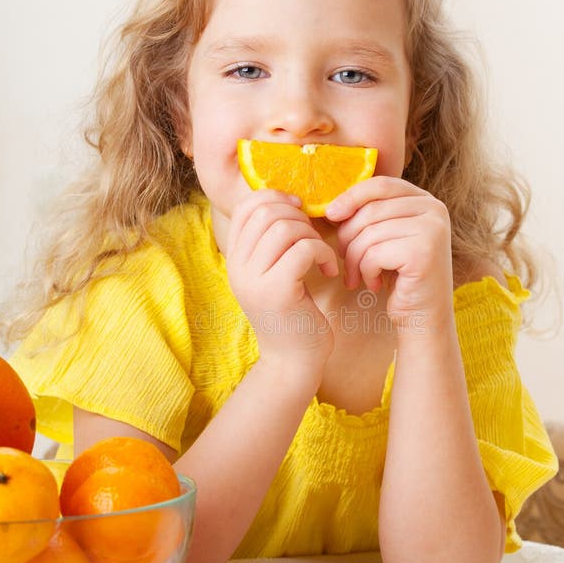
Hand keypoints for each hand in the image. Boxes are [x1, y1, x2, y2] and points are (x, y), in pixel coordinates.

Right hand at [227, 190, 338, 367]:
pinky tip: (328, 272)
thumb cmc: (294, 314)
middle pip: (266, 211)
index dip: (277, 199)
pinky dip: (324, 254)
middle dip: (299, 217)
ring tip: (321, 257)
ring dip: (313, 236)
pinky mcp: (277, 291)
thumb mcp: (275, 274)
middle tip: (314, 240)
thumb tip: (291, 199)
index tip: (300, 214)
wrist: (293, 363)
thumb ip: (274, 242)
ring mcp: (254, 279)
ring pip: (286, 227)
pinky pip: (304, 249)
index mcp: (235, 258)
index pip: (247, 206)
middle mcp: (237, 267)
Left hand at [326, 177, 453, 328]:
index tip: (331, 215)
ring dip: (354, 259)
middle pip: (371, 210)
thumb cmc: (398, 278)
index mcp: (425, 200)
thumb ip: (369, 215)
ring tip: (358, 276)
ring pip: (369, 233)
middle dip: (348, 236)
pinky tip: (374, 284)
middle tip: (344, 259)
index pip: (380, 184)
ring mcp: (432, 229)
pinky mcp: (424, 252)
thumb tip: (332, 207)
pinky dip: (366, 271)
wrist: (422, 318)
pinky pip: (374, 254)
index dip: (351, 196)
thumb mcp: (385, 238)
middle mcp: (435, 210)